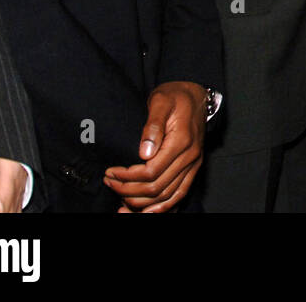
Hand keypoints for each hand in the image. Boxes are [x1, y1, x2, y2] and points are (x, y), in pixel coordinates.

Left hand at [104, 81, 205, 212]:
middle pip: (156, 188)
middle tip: (110, 182)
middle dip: (128, 190)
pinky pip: (179, 195)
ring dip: (142, 203)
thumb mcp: (161, 101)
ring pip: (167, 196)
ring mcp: (193, 165)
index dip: (127, 177)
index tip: (111, 172)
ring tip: (121, 198)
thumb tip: (143, 152)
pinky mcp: (193, 168)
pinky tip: (146, 211)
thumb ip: (153, 126)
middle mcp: (190, 157)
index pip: (151, 171)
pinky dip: (162, 207)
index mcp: (182, 141)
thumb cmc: (175, 96)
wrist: (196, 94)